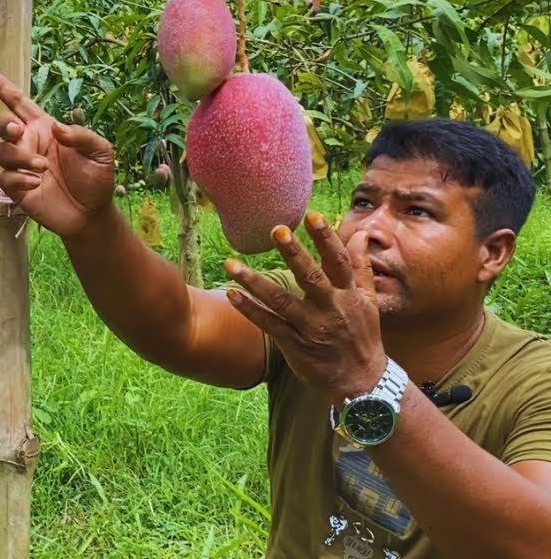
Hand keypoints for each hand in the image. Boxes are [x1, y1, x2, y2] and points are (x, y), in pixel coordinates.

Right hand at [0, 68, 115, 237]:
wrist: (92, 213)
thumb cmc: (97, 178)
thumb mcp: (101, 152)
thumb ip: (82, 135)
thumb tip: (58, 128)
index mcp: (45, 129)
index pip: (18, 103)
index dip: (1, 87)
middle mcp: (29, 144)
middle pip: (1, 125)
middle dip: (4, 124)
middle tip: (18, 131)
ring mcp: (21, 167)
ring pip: (1, 151)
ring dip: (19, 157)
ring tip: (42, 168)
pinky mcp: (17, 189)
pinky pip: (4, 178)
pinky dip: (18, 179)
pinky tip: (35, 183)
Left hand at [222, 211, 386, 403]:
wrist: (363, 383)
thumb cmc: (363, 335)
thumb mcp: (369, 301)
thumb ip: (361, 266)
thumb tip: (362, 233)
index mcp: (349, 295)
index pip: (339, 262)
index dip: (327, 238)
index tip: (313, 216)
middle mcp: (331, 309)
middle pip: (311, 278)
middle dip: (294, 254)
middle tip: (276, 230)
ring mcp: (312, 328)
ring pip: (281, 302)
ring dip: (255, 283)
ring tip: (231, 264)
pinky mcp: (295, 345)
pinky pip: (269, 325)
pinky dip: (250, 311)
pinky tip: (231, 295)